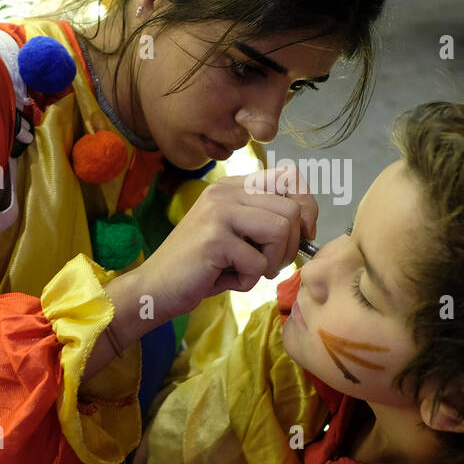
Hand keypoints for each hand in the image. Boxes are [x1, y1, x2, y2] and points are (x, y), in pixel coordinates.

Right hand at [130, 166, 317, 318]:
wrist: (155, 286)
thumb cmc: (202, 266)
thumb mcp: (236, 234)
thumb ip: (265, 220)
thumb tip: (308, 225)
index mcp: (232, 185)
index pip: (289, 177)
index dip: (306, 207)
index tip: (303, 234)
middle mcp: (225, 190)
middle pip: (292, 208)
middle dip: (290, 246)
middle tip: (268, 265)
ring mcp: (219, 211)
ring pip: (281, 230)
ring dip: (272, 262)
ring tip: (248, 271)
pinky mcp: (214, 238)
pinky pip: (258, 262)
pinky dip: (248, 281)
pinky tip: (224, 279)